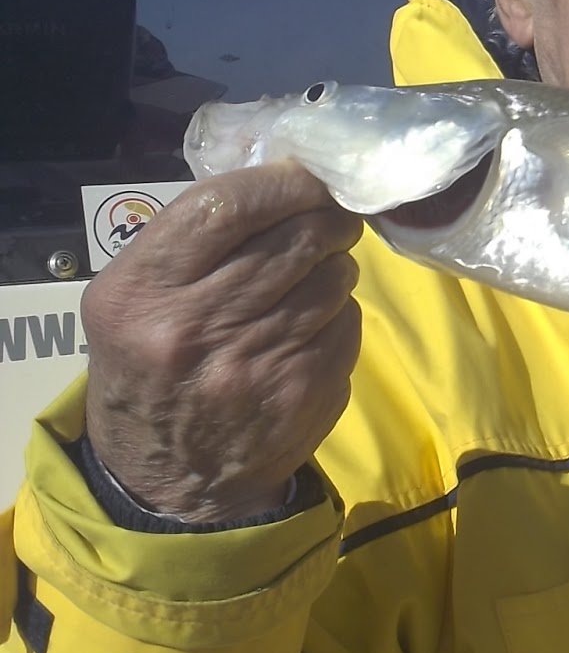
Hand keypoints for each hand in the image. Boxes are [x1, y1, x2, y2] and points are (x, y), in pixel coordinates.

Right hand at [82, 163, 362, 521]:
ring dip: (334, 266)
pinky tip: (310, 327)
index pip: (229, 204)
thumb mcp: (138, 296)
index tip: (309, 179)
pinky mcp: (303, 388)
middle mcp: (195, 324)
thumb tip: (291, 176)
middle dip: (326, 219)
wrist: (169, 476)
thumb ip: (199, 235)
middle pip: (296, 236)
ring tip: (312, 277)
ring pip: (332, 275)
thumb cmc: (154, 361)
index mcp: (143, 289)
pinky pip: (347, 321)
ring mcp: (255, 361)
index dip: (284, 183)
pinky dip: (339, 313)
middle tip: (330, 220)